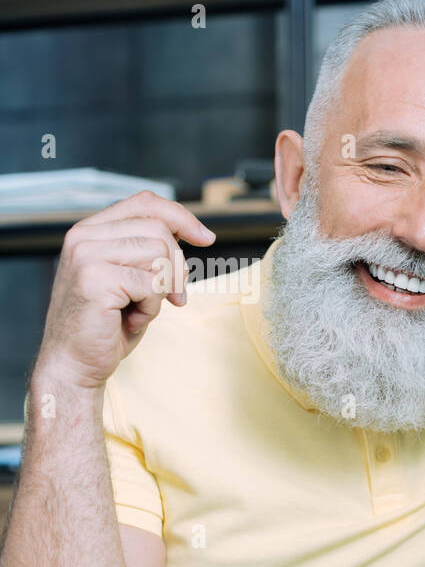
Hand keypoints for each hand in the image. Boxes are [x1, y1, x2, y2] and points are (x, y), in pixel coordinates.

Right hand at [35, 191, 214, 390]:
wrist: (75, 363)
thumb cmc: (108, 324)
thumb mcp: (134, 279)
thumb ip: (150, 251)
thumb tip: (195, 232)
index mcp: (91, 231)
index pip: (145, 203)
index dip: (182, 217)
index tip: (207, 238)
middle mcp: (83, 237)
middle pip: (159, 230)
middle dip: (178, 267)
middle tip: (175, 298)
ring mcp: (86, 256)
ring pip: (159, 254)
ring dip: (162, 289)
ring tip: (141, 309)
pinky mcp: (94, 279)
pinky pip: (151, 284)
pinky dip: (152, 308)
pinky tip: (131, 319)